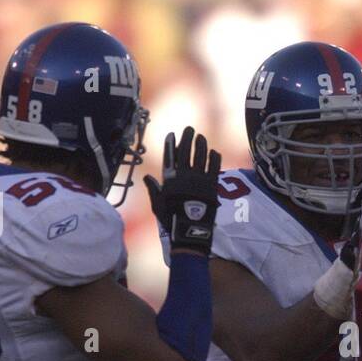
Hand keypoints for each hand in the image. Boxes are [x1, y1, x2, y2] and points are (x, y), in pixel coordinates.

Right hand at [145, 127, 219, 259]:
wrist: (190, 230)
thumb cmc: (171, 219)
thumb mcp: (158, 205)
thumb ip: (154, 189)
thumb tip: (147, 177)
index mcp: (170, 179)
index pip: (170, 157)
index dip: (171, 144)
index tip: (172, 134)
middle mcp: (184, 175)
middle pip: (186, 151)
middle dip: (187, 138)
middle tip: (190, 129)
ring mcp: (198, 179)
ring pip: (200, 156)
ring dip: (201, 144)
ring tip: (201, 137)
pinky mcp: (211, 185)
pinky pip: (214, 166)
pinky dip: (214, 158)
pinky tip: (214, 152)